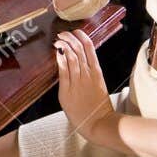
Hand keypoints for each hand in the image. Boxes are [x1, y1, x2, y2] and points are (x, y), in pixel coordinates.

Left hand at [55, 28, 114, 142]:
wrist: (99, 124)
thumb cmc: (99, 108)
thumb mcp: (98, 87)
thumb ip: (91, 76)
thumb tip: (82, 66)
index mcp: (97, 73)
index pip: (90, 49)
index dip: (82, 38)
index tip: (76, 32)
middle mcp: (88, 74)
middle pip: (79, 50)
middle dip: (70, 38)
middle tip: (63, 34)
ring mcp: (78, 82)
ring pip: (72, 57)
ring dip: (64, 46)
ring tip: (58, 40)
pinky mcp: (68, 91)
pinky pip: (64, 71)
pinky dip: (60, 59)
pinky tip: (57, 52)